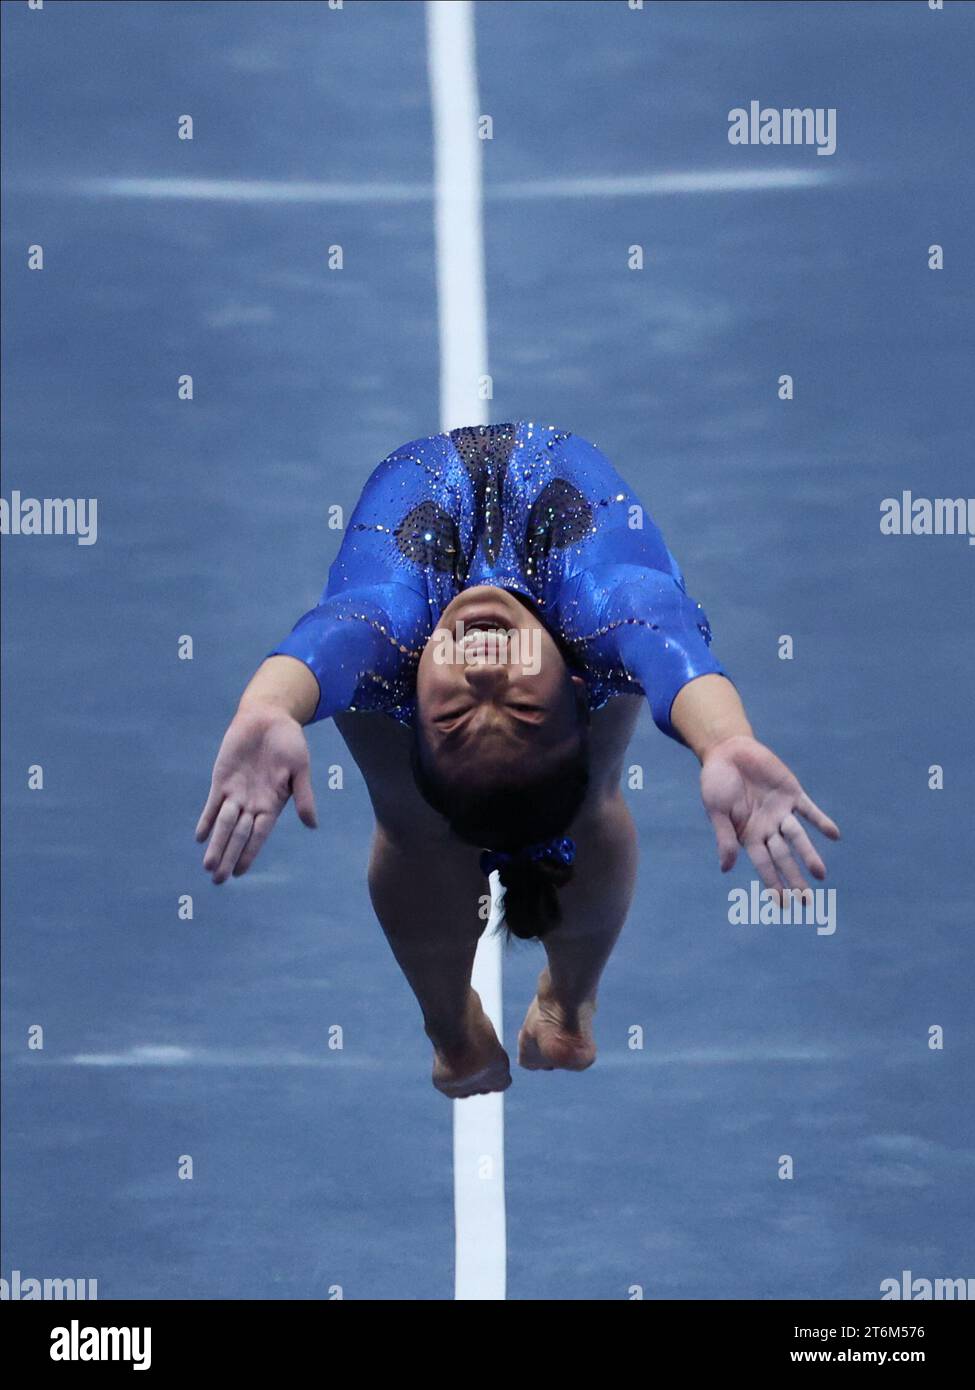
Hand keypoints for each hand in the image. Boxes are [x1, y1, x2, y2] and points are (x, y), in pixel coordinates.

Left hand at [196, 702, 317, 882]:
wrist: (269, 717)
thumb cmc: (290, 742)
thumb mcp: (301, 768)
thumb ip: (304, 796)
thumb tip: (312, 825)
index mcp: (272, 804)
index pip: (258, 835)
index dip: (248, 853)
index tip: (240, 873)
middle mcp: (252, 803)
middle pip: (237, 835)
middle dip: (228, 856)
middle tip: (218, 880)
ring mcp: (235, 793)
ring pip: (223, 824)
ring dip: (216, 844)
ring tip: (208, 866)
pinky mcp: (221, 780)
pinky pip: (212, 805)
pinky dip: (206, 820)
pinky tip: (199, 837)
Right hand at [700, 734, 838, 898]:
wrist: (727, 751)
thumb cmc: (716, 782)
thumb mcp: (716, 811)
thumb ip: (724, 838)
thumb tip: (726, 869)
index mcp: (748, 835)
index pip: (763, 865)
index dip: (773, 884)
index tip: (782, 906)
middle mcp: (768, 828)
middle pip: (783, 857)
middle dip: (794, 878)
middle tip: (806, 902)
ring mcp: (781, 811)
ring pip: (798, 837)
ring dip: (809, 854)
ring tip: (820, 874)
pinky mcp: (792, 793)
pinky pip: (809, 810)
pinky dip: (821, 822)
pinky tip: (834, 835)